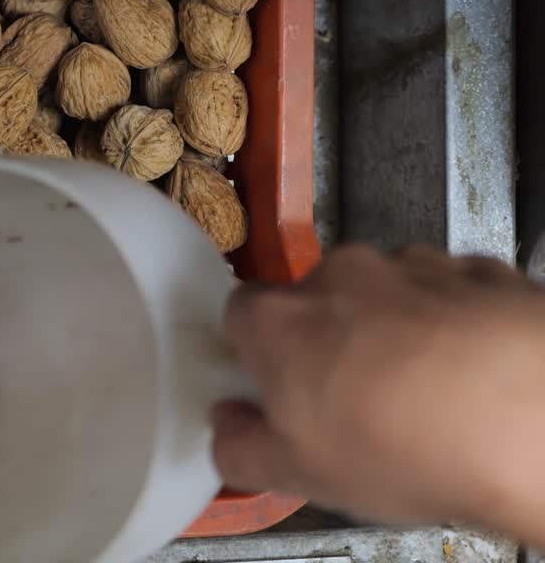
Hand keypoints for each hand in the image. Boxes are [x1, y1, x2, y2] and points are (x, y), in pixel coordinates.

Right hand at [214, 244, 544, 541]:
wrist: (532, 419)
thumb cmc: (411, 442)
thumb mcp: (300, 476)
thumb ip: (242, 448)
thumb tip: (230, 430)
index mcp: (277, 320)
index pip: (239, 314)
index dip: (257, 354)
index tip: (275, 390)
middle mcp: (339, 276)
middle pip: (317, 302)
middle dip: (330, 343)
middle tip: (354, 405)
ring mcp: (412, 267)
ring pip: (388, 295)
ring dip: (395, 333)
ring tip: (424, 398)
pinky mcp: (479, 271)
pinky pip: (452, 295)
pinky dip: (455, 326)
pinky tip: (472, 379)